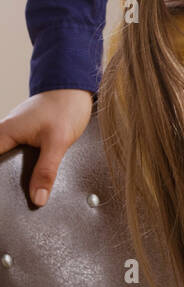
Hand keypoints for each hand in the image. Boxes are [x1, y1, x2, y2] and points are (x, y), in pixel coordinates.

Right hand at [0, 89, 93, 205]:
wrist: (74, 88)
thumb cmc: (65, 106)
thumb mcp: (58, 142)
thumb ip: (46, 171)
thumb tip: (38, 198)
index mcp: (3, 134)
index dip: (0, 184)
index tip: (4, 198)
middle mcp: (2, 133)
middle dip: (6, 180)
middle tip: (17, 198)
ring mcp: (10, 134)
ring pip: (5, 160)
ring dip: (13, 174)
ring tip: (28, 188)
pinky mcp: (20, 135)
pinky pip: (14, 154)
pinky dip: (20, 166)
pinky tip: (31, 177)